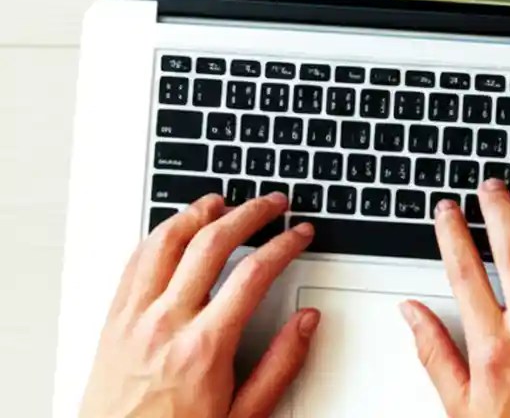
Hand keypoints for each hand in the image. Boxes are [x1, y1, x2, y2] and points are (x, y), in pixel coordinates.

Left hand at [81, 193, 318, 417]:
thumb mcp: (245, 417)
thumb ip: (281, 365)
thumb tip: (306, 322)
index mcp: (205, 347)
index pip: (253, 274)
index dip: (283, 245)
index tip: (299, 234)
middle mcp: (166, 324)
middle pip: (211, 243)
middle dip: (249, 214)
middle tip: (271, 204)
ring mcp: (134, 320)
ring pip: (165, 242)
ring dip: (197, 213)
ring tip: (221, 202)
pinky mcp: (113, 323)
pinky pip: (134, 263)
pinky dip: (157, 236)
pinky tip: (173, 230)